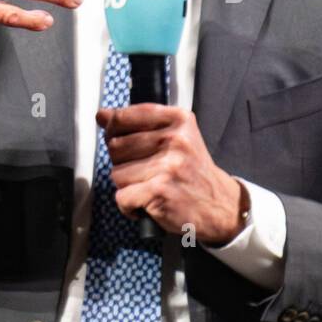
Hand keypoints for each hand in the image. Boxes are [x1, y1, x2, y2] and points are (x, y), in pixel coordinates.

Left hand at [100, 104, 247, 245]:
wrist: (218, 204)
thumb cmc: (191, 170)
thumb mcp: (175, 136)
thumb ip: (139, 123)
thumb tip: (102, 115)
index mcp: (178, 120)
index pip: (125, 116)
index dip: (113, 129)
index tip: (116, 137)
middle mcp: (175, 139)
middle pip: (115, 146)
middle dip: (122, 162)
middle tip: (142, 170)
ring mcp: (168, 165)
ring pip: (116, 173)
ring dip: (127, 186)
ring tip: (148, 186)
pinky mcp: (160, 190)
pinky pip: (122, 197)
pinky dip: (129, 206)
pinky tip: (146, 203)